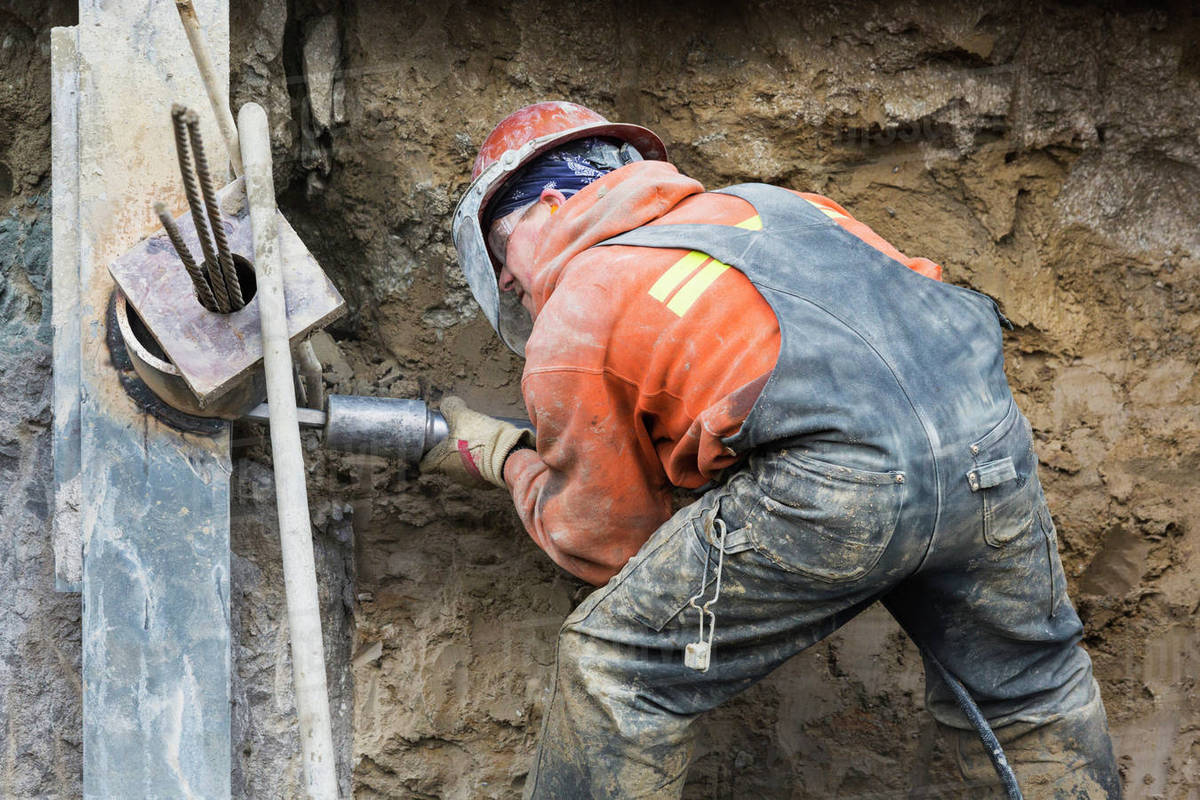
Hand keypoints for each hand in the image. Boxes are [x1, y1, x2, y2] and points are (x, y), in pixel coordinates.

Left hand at [419, 396, 533, 488]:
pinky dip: (481, 463)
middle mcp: (452, 474)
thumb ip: (450, 407)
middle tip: (461, 436)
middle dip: (450, 451)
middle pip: (445, 463)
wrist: (507, 455)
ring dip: (467, 457)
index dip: (426, 453)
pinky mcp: (485, 484)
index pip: (424, 464)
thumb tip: (447, 404)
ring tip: (479, 442)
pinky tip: (490, 451)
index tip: (433, 444)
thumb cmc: (480, 437)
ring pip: (462, 467)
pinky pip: (479, 472)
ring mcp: (469, 481)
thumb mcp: (462, 415)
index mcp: (441, 462)